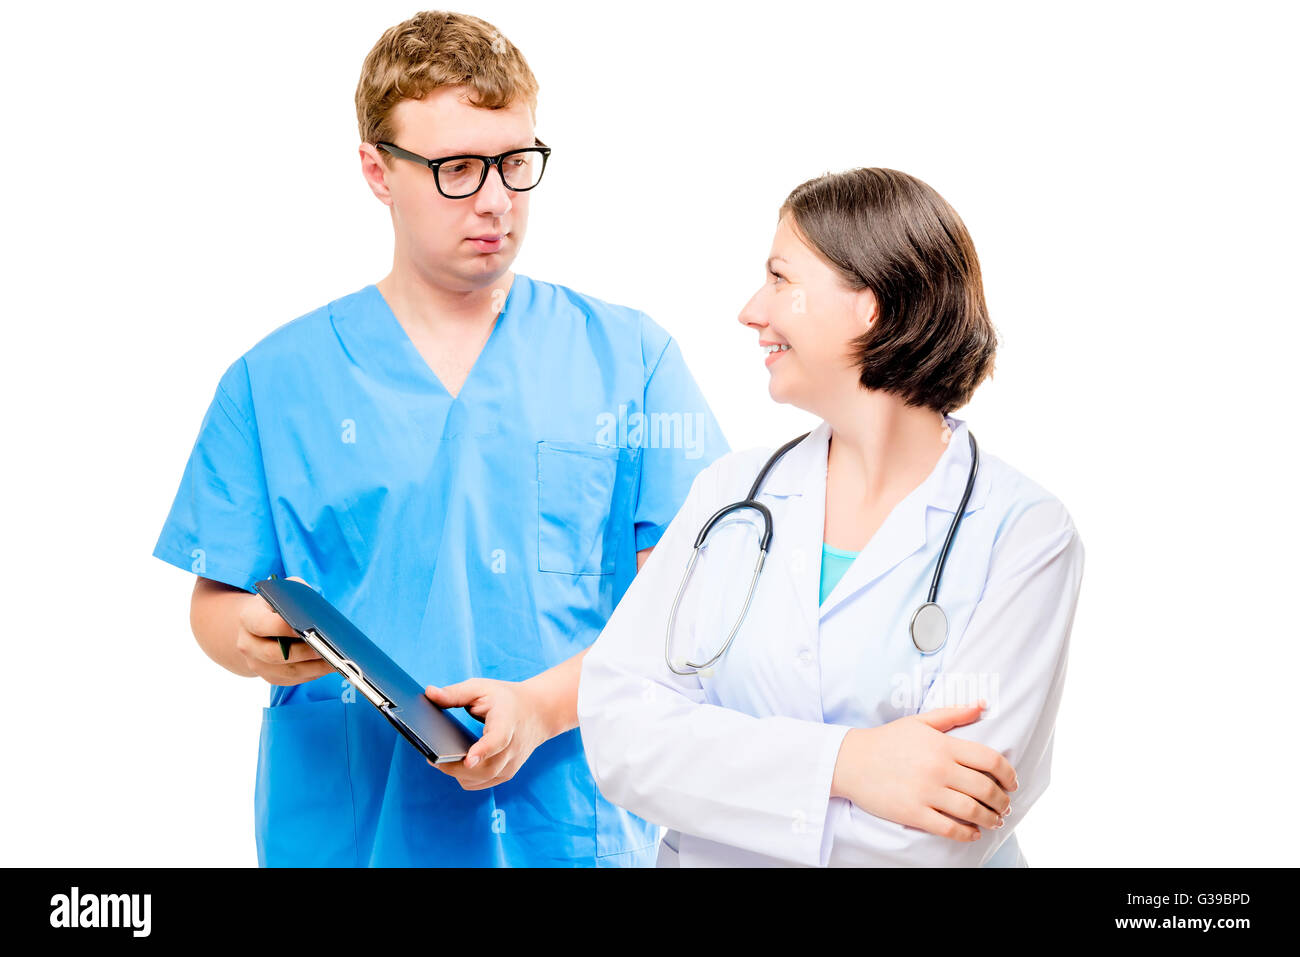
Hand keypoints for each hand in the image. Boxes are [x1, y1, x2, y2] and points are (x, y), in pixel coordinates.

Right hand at [235, 577, 331, 685]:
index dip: (285, 628)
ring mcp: (256, 663)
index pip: (263, 625)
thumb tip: (318, 614)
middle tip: (326, 649)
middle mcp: (247, 644)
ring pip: (286, 672)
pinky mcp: (270, 676)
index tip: (308, 628)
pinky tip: (328, 667)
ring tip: (335, 661)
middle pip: (274, 654)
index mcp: (248, 618)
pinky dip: (312, 674)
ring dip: (313, 668)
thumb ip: (299, 595)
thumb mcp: (285, 592)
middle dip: (303, 652)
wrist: (258, 626)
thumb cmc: (277, 605)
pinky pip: (292, 680)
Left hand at [423, 678, 553, 789]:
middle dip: (455, 767)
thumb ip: (455, 693)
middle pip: (485, 768)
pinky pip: (481, 783)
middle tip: (432, 757)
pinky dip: (465, 778)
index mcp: (507, 723)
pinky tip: (455, 764)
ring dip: (457, 774)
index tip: (468, 759)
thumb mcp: (482, 688)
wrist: (539, 712)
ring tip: (440, 759)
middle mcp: (513, 748)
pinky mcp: (507, 774)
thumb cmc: (506, 699)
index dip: (483, 751)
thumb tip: (428, 692)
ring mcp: (511, 764)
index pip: (497, 741)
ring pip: (480, 780)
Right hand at [830, 702, 1017, 841]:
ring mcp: (926, 792)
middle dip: (1002, 801)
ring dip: (990, 819)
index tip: (1012, 783)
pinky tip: (972, 832)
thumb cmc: (886, 740)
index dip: (1008, 774)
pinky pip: (949, 828)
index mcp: (943, 745)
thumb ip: (953, 714)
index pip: (990, 759)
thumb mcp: (919, 721)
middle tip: (1005, 806)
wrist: (850, 761)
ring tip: (994, 820)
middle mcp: (938, 769)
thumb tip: (982, 704)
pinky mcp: (914, 813)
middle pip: (985, 788)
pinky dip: (967, 833)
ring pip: (972, 811)